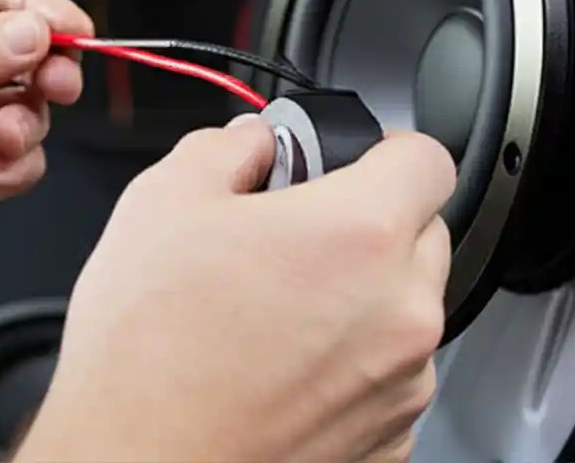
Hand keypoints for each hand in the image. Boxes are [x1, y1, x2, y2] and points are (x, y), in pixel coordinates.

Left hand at [0, 0, 92, 310]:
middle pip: (26, 55)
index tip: (70, 26)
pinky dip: (16, 165)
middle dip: (51, 64)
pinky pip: (21, 166)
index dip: (38, 7)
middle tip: (56, 79)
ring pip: (31, 112)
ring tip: (2, 131)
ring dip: (30, 119)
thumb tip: (33, 32)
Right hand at [17, 116, 454, 461]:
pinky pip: (389, 375)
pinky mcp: (389, 438)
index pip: (427, 158)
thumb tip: (252, 141)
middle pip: (422, 233)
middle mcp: (402, 311)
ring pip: (405, 309)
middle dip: (367, 223)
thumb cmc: (147, 355)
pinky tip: (280, 366)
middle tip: (291, 237)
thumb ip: (225, 147)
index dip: (381, 150)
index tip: (345, 164)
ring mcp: (402, 384)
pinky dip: (350, 363)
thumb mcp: (160, 203)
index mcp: (360, 234)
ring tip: (273, 312)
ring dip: (360, 298)